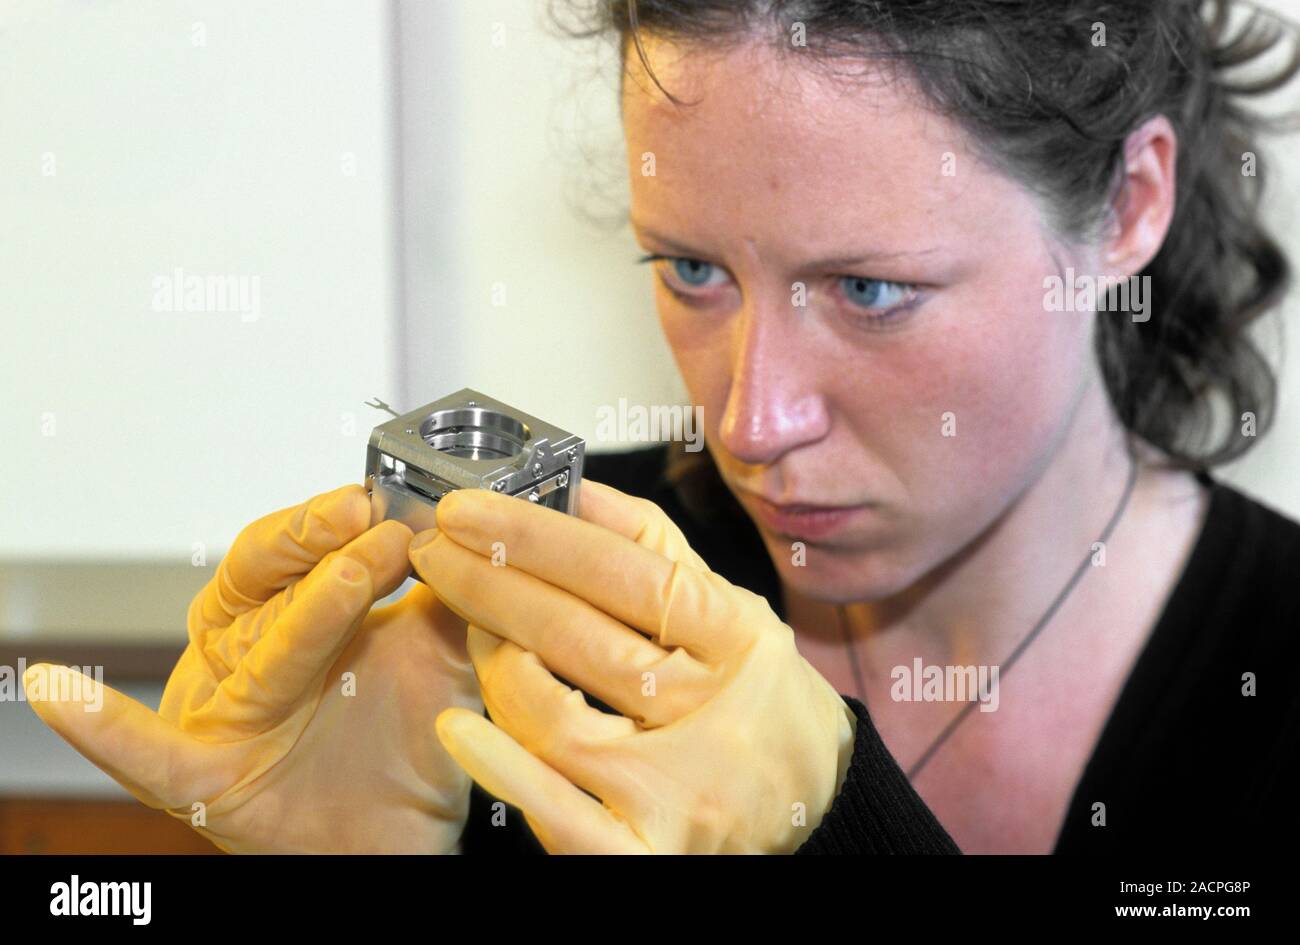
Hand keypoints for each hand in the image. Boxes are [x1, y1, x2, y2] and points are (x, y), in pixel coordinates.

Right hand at [23, 485, 481, 852]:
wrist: (401, 845)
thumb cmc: (402, 745)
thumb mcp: (434, 656)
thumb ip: (449, 598)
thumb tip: (471, 532)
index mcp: (291, 614)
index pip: (298, 550)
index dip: (333, 522)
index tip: (383, 502)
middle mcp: (248, 654)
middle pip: (263, 586)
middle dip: (316, 550)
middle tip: (368, 523)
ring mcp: (228, 715)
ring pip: (252, 657)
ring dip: (300, 618)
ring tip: (348, 583)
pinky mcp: (209, 780)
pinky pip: (148, 757)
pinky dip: (105, 728)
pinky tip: (60, 695)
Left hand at [407, 479, 856, 853]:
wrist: (813, 818)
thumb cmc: (761, 705)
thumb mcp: (732, 611)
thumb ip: (657, 549)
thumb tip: (579, 490)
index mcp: (737, 640)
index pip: (627, 573)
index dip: (540, 537)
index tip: (473, 511)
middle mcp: (712, 712)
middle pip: (582, 638)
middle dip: (491, 586)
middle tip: (435, 553)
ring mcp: (678, 789)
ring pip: (558, 720)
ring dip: (494, 663)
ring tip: (464, 623)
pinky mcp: (646, 851)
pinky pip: (561, 812)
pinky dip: (502, 768)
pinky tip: (456, 726)